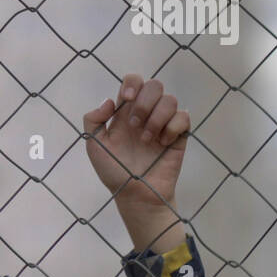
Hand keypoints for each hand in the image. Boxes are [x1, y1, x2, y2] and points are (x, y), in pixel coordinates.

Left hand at [82, 74, 189, 211]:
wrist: (135, 194)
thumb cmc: (114, 171)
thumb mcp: (94, 145)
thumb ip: (93, 120)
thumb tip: (109, 101)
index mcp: (125, 112)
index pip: (133, 82)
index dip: (132, 83)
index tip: (128, 98)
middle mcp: (146, 113)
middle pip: (154, 85)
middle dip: (144, 103)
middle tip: (134, 126)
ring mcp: (163, 123)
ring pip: (170, 99)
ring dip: (156, 118)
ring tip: (146, 140)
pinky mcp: (179, 135)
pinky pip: (183, 116)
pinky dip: (172, 128)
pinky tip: (162, 144)